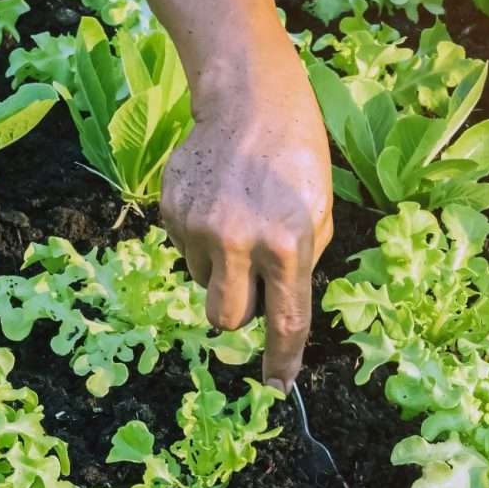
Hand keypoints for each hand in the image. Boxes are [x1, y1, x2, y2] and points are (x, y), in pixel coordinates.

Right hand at [162, 50, 333, 393]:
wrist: (248, 100)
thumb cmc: (296, 155)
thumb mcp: (317, 212)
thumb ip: (298, 264)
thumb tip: (275, 307)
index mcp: (286, 244)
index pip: (285, 321)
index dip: (280, 361)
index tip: (277, 388)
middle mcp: (238, 241)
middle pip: (225, 318)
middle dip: (238, 312)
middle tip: (250, 283)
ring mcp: (198, 226)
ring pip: (204, 281)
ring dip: (221, 267)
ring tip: (236, 219)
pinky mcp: (171, 209)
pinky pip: (185, 248)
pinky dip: (201, 237)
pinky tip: (216, 200)